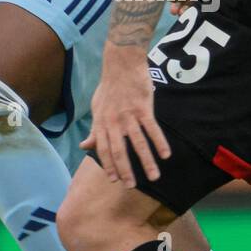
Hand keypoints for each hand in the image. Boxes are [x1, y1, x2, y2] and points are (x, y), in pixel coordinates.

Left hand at [82, 43, 169, 186]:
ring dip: (146, 162)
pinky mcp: (144, 108)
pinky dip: (159, 142)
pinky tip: (165, 155)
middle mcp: (114, 122)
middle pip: (120, 151)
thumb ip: (94, 130)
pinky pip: (152, 129)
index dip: (109, 165)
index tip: (115, 180)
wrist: (121, 64)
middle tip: (132, 186)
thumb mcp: (96, 108)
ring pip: (138, 143)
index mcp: (102, 123)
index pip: (104, 149)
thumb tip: (85, 146)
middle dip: (126, 170)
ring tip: (154, 176)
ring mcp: (129, 115)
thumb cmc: (108, 87)